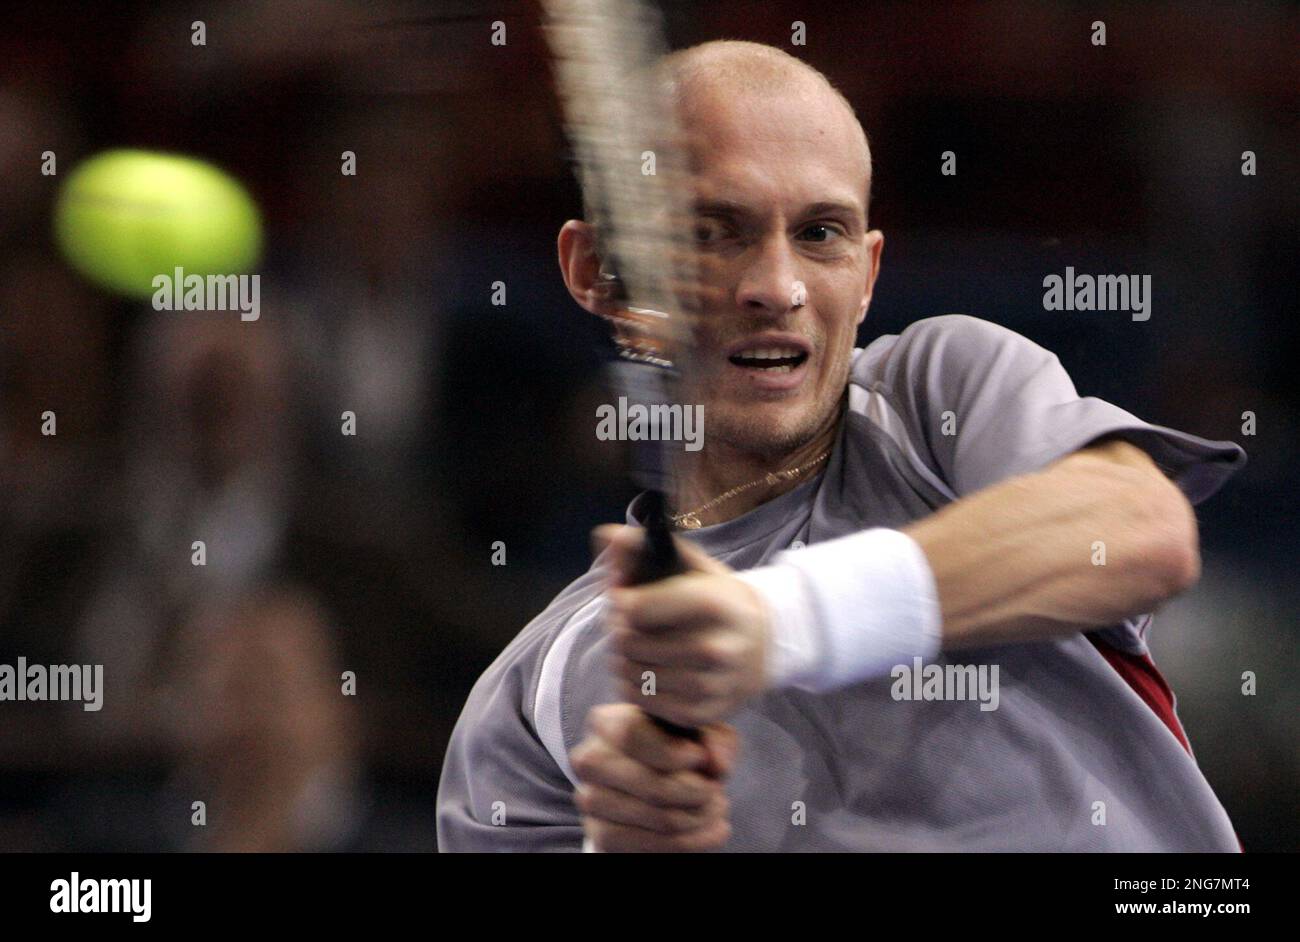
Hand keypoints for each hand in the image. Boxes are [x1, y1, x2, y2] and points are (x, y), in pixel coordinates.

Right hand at [570, 703, 738, 851]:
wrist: (655, 785)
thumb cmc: (678, 747)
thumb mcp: (700, 733)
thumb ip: (714, 738)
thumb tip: (716, 763)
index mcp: (605, 723)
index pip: (631, 734)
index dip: (673, 752)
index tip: (701, 759)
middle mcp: (589, 760)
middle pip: (650, 785)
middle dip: (696, 792)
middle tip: (716, 790)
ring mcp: (591, 800)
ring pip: (658, 818)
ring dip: (700, 817)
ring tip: (718, 807)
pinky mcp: (600, 835)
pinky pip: (653, 845)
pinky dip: (693, 841)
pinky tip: (713, 830)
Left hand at [594, 523, 771, 726]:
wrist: (769, 643)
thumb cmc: (719, 600)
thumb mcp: (692, 566)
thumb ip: (645, 548)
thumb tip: (606, 535)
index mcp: (712, 604)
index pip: (634, 608)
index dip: (618, 601)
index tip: (623, 597)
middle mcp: (715, 648)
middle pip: (628, 643)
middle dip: (618, 631)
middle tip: (627, 624)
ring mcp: (711, 686)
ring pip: (631, 675)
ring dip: (623, 660)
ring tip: (637, 647)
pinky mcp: (703, 713)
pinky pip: (644, 702)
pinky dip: (635, 687)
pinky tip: (648, 671)